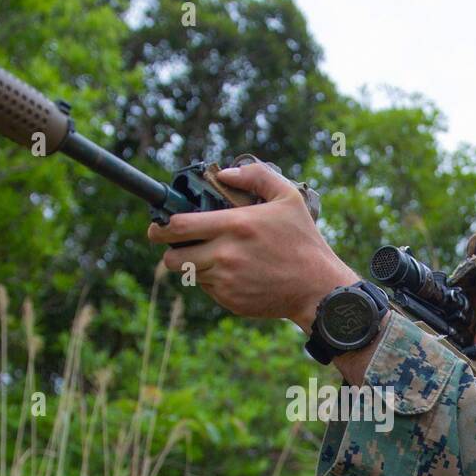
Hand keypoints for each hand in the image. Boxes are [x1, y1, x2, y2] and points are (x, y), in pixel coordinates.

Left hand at [146, 162, 359, 331]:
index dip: (161, 227)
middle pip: (172, 257)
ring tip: (215, 256)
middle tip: (178, 244)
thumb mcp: (288, 197)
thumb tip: (225, 174)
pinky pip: (208, 289)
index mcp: (235, 225)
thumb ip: (256, 175)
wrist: (317, 288)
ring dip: (194, 265)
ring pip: (189, 274)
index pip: (178, 226)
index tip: (158, 227)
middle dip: (170, 250)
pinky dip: (214, 281)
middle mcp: (225, 255)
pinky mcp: (230, 301)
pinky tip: (235, 273)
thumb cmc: (303, 241)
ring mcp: (226, 281)